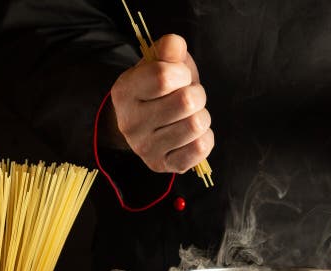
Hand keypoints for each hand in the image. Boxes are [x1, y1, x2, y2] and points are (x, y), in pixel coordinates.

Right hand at [110, 34, 213, 172]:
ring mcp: (146, 148)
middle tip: (190, 97)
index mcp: (125, 91)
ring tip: (191, 115)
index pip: (163, 77)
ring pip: (195, 125)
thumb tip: (175, 44)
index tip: (181, 76)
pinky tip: (193, 134)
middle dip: (197, 94)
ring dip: (202, 116)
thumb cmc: (158, 90)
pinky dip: (205, 138)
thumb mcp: (159, 63)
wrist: (145, 125)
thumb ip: (168, 49)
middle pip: (186, 101)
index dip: (182, 72)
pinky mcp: (163, 165)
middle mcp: (130, 123)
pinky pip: (200, 149)